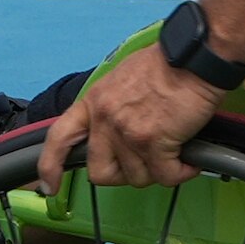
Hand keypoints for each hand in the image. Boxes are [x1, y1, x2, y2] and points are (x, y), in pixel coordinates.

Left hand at [36, 42, 227, 192]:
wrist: (193, 57)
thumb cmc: (167, 65)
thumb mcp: (123, 81)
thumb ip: (112, 107)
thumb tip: (117, 131)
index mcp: (94, 102)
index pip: (59, 138)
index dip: (50, 167)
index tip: (51, 186)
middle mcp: (105, 118)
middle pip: (100, 172)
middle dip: (124, 175)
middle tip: (146, 163)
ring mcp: (127, 131)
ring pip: (137, 177)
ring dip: (159, 171)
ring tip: (174, 152)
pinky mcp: (153, 141)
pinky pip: (165, 176)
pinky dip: (180, 172)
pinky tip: (189, 160)